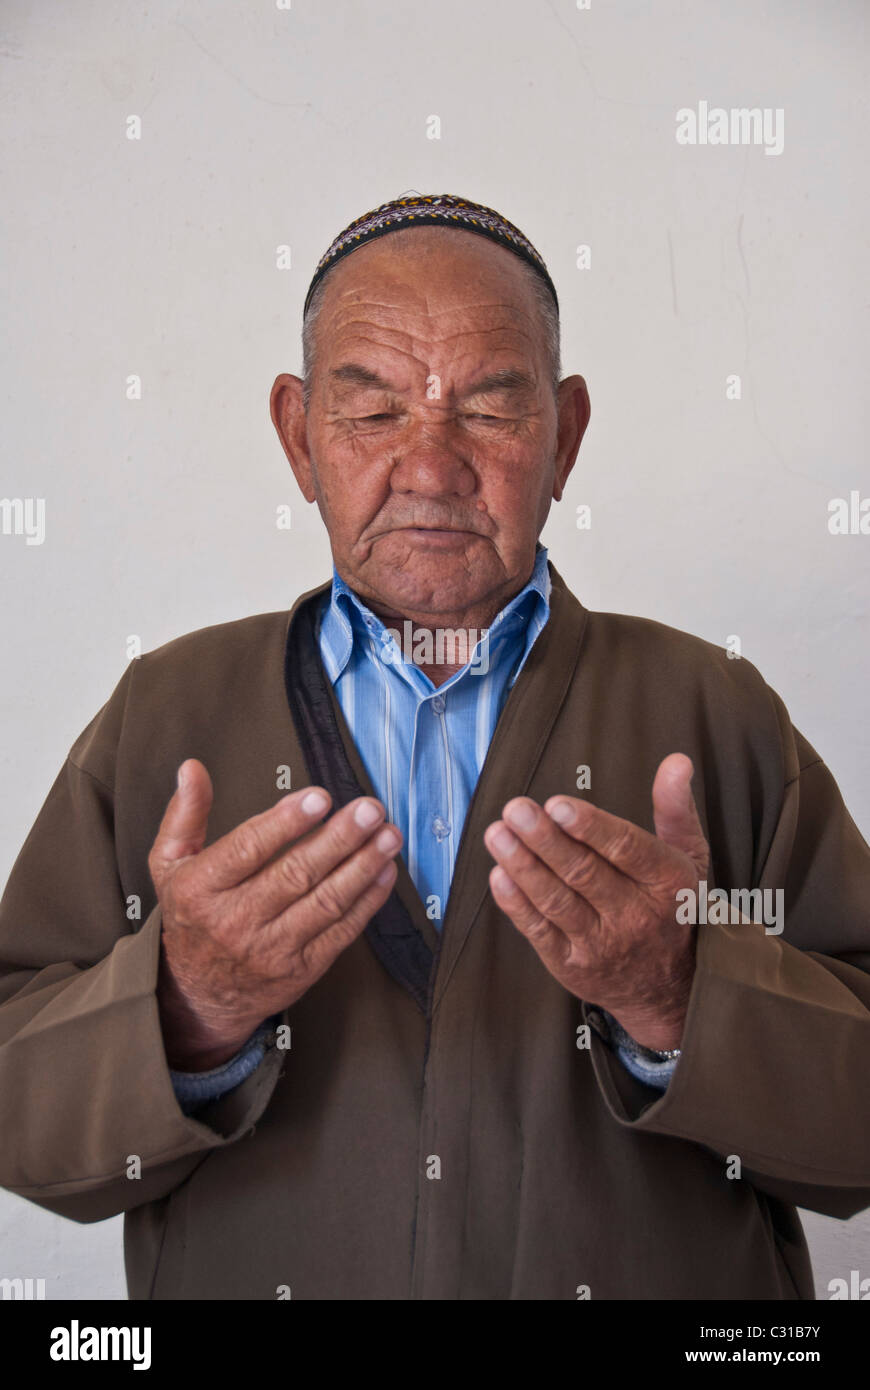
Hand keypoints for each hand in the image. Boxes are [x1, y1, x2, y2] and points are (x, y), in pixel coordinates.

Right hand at [149, 759, 402, 1069]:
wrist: (199, 995)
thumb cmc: (190, 917)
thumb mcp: (169, 864)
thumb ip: (184, 814)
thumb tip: (191, 769)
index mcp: (201, 889)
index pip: (248, 850)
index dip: (286, 823)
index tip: (319, 798)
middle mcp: (235, 920)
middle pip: (295, 875)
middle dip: (338, 839)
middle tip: (369, 811)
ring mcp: (271, 948)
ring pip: (324, 903)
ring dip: (362, 867)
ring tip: (388, 836)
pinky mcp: (301, 968)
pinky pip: (341, 931)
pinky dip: (367, 901)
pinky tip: (384, 871)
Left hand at [483, 753, 708, 1051]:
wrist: (668, 989)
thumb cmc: (672, 908)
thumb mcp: (687, 857)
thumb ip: (675, 809)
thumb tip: (677, 762)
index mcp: (667, 883)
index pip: (627, 850)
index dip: (590, 828)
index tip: (558, 805)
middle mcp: (636, 915)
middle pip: (584, 873)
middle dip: (545, 839)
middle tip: (516, 809)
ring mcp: (602, 944)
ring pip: (557, 901)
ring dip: (523, 866)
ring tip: (497, 834)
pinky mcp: (572, 966)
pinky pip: (539, 931)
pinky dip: (516, 904)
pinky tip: (499, 875)